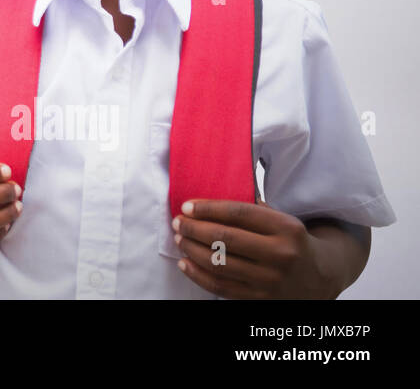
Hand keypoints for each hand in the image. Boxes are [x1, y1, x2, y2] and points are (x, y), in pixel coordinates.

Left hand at [174, 199, 342, 298]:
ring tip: (180, 240)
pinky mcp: (262, 298)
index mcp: (286, 228)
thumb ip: (251, 210)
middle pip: (226, 239)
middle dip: (195, 230)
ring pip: (220, 264)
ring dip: (193, 250)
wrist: (323, 275)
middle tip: (178, 223)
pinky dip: (199, 275)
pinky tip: (186, 263)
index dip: (208, 209)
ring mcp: (271, 280)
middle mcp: (281, 255)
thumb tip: (206, 203)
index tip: (187, 207)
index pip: (239, 214)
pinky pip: (222, 287)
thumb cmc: (292, 240)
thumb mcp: (282, 219)